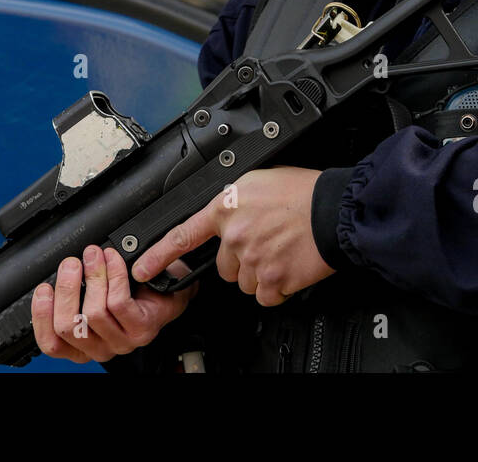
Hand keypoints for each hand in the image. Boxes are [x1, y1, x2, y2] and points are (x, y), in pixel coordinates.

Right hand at [31, 245, 197, 363]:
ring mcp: (122, 342)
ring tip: (93, 255)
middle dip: (66, 288)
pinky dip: (113, 274)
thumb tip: (54, 272)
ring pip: (94, 312)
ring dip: (92, 276)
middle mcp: (101, 349)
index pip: (51, 344)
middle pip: (69, 326)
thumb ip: (72, 293)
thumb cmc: (128, 291)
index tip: (43, 288)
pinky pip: (118, 302)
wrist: (167, 289)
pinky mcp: (141, 329)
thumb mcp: (92, 294)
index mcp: (82, 345)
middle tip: (71, 263)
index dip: (41, 316)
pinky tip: (113, 259)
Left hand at [131, 166, 334, 306]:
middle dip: (241, 258)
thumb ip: (233, 200)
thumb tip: (227, 213)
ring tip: (280, 251)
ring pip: (245, 282)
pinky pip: (266, 296)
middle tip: (264, 241)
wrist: (334, 211)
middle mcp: (236, 236)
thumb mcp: (257, 181)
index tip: (143, 268)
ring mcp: (253, 261)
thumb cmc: (303, 193)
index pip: (183, 235)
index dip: (159, 254)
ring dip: (259, 273)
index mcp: (227, 207)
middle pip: (224, 265)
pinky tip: (288, 267)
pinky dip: (277, 287)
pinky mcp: (273, 281)